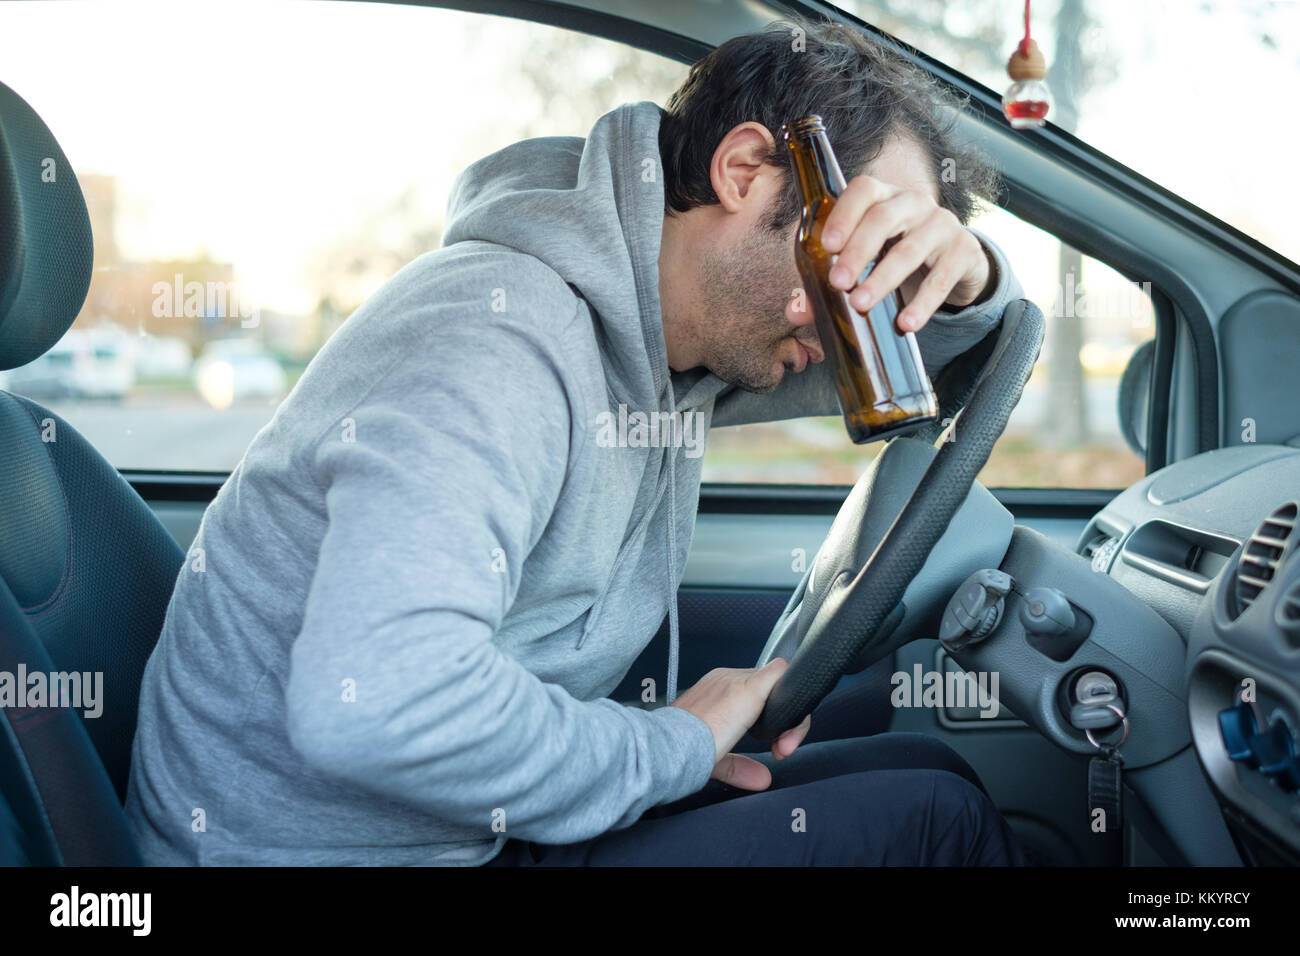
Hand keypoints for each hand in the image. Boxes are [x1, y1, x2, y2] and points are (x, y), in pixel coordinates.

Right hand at [669, 659, 812, 791]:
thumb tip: (761, 779)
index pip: (756, 696)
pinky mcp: (748, 687)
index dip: (769, 722)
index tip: (772, 748)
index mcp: (715, 689)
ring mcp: (736, 680)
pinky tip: (792, 723)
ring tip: (784, 746)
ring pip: (780, 683)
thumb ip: (739, 766)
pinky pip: (781, 676)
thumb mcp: (714, 759)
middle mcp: (725, 679)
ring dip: (790, 717)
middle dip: (783, 721)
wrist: (665, 747)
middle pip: (771, 689)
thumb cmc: (676, 751)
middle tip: (781, 750)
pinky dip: (793, 696)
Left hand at [818, 174, 992, 332]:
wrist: (955, 262)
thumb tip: (796, 311)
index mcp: (884, 197)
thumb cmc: (896, 254)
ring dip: (883, 279)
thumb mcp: (867, 261)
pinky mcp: (964, 250)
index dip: (844, 215)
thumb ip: (828, 283)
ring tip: (861, 303)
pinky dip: (923, 303)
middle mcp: (914, 203)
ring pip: (911, 249)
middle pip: (883, 219)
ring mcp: (942, 224)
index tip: (827, 245)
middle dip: (857, 251)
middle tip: (838, 283)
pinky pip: (942, 278)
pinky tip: (906, 323)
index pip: (863, 191)